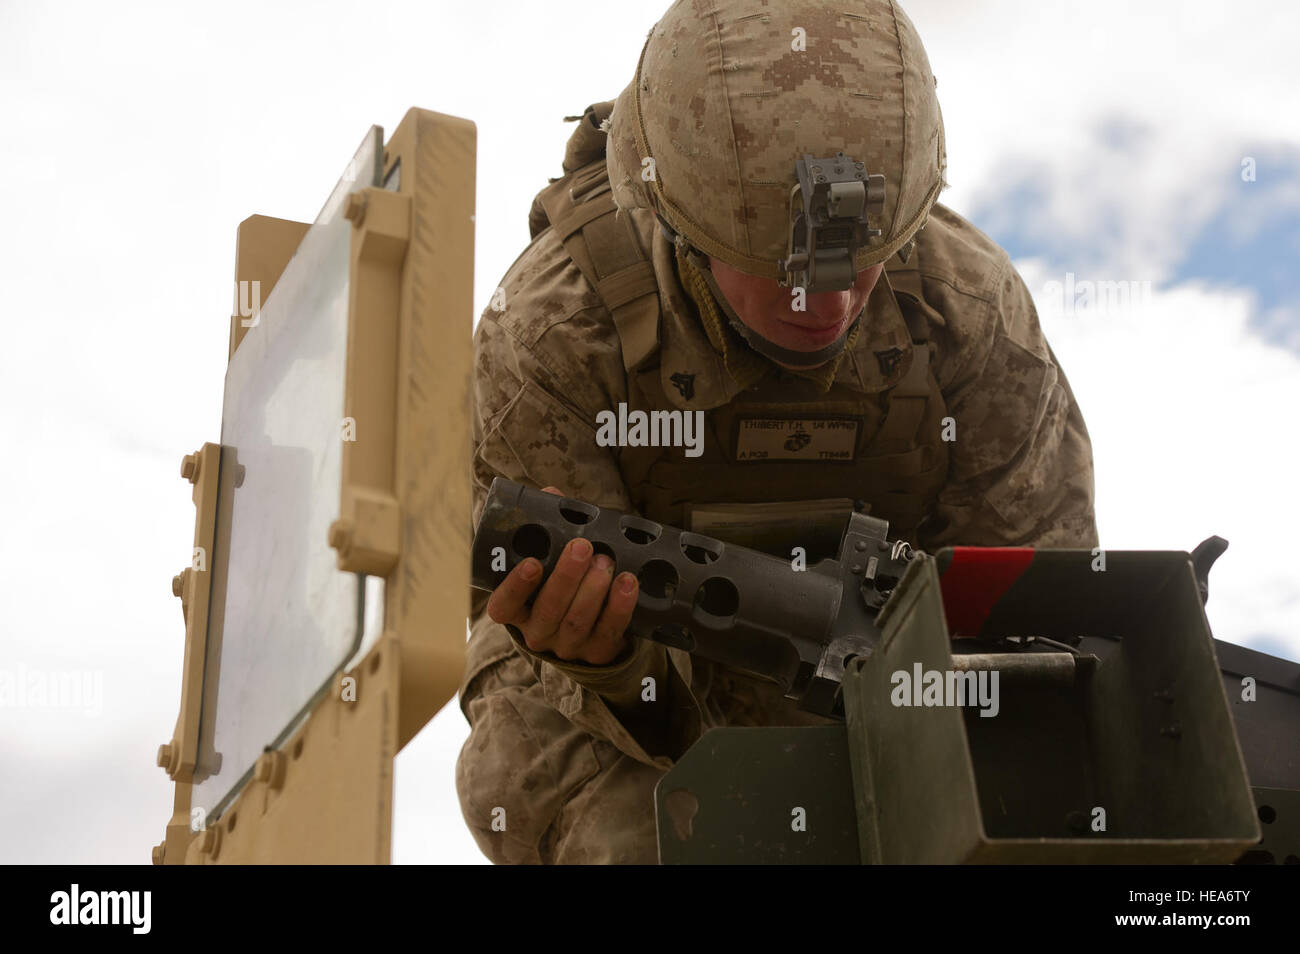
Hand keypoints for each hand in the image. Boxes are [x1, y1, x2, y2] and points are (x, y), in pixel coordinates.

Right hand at [486, 486, 639, 664]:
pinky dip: (620, 606)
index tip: (532, 562)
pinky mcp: (598, 654)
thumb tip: (551, 494)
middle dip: (566, 577)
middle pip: (548, 610)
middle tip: (582, 547)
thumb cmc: (565, 582)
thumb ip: (549, 528)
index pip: (504, 606)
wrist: (593, 626)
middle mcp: (538, 632)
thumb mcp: (551, 558)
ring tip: (607, 560)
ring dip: (594, 588)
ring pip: (577, 621)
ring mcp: (568, 646)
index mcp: (519, 610)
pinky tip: (628, 583)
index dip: (515, 587)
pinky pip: (608, 632)